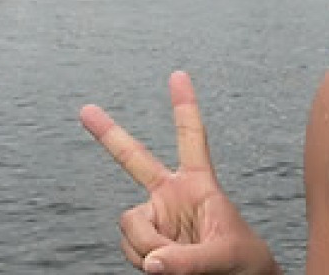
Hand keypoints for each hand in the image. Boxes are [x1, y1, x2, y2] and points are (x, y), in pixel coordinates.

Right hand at [80, 71, 279, 274]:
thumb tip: (151, 262)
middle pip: (135, 160)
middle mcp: (171, 196)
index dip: (184, 107)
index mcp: (199, 185)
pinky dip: (142, 260)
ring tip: (178, 262)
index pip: (192, 139)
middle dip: (109, 135)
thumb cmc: (244, 264)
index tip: (178, 74)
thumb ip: (189, 260)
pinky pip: (130, 249)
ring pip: (131, 225)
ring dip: (148, 246)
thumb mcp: (225, 256)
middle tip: (85, 109)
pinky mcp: (145, 245)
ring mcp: (156, 219)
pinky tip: (161, 268)